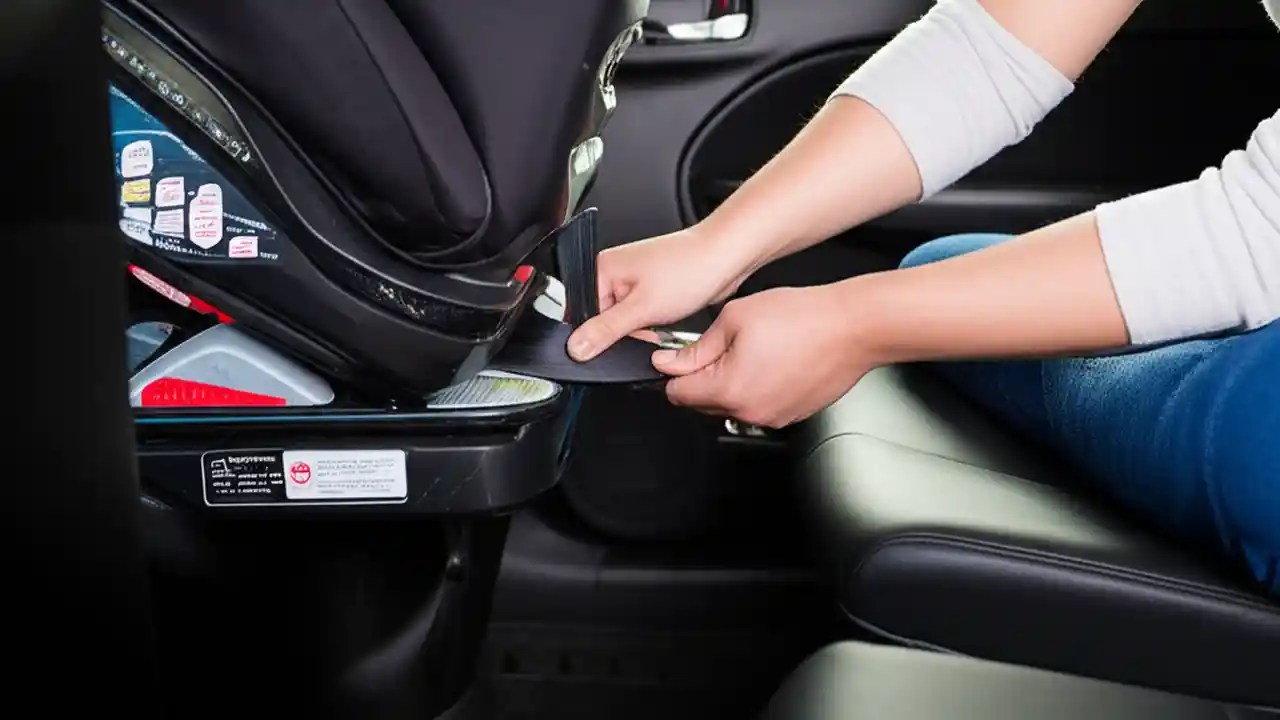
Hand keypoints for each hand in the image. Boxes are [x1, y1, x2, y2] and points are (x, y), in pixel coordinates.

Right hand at [566, 225, 757, 361]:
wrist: (725, 257)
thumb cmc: (689, 269)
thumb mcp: (642, 308)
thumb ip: (605, 330)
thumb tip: (575, 347)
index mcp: (600, 269)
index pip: (580, 315)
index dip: (597, 335)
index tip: (618, 340)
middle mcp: (612, 272)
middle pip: (600, 321)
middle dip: (623, 333)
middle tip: (646, 327)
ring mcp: (631, 281)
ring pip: (621, 322)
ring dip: (639, 330)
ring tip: (660, 316)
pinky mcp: (648, 290)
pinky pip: (638, 317)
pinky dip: (650, 325)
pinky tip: (665, 317)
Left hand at [654, 282, 880, 428]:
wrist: (853, 328)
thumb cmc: (803, 318)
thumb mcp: (735, 318)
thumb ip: (696, 348)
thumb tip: (670, 362)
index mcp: (729, 389)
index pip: (677, 394)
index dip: (675, 371)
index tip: (681, 355)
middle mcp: (749, 411)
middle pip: (701, 404)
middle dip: (703, 377)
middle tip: (724, 345)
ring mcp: (772, 417)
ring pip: (730, 406)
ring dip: (730, 384)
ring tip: (753, 351)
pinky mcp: (791, 416)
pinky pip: (758, 406)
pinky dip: (756, 388)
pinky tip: (772, 361)